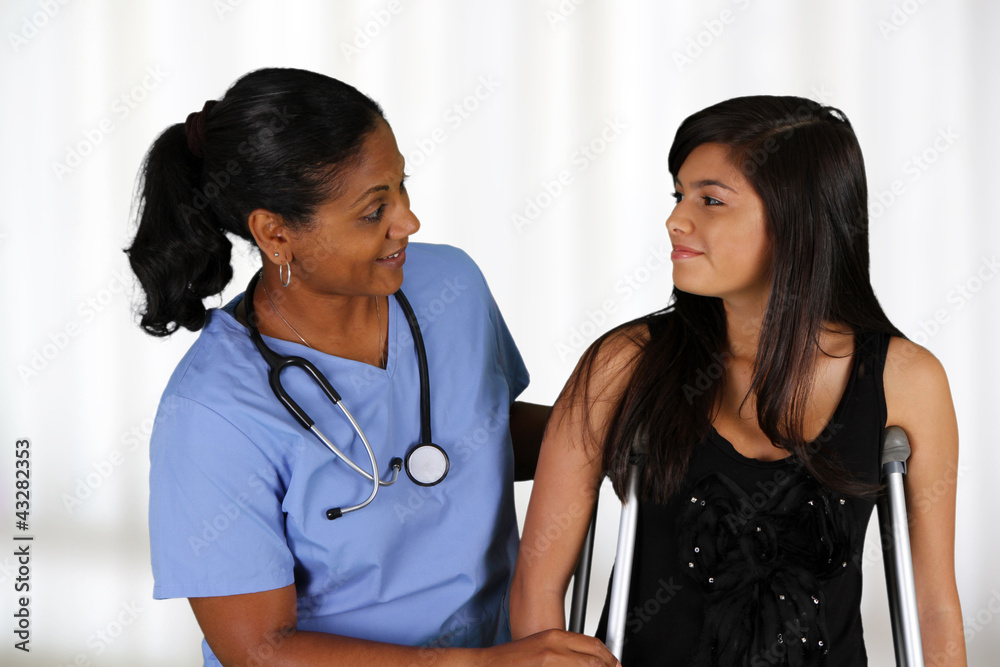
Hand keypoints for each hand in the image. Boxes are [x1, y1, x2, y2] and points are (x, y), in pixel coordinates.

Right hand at [484, 629, 619, 665]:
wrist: (488, 666)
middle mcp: (555, 647)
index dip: (608, 657)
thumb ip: (564, 651)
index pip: (592, 645)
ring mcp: (550, 661)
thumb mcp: (542, 647)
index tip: (613, 664)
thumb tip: (583, 659)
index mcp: (555, 636)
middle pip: (594, 659)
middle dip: (608, 666)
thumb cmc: (512, 660)